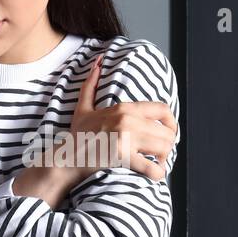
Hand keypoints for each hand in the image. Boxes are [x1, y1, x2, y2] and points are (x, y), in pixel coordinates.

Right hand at [60, 53, 178, 181]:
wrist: (65, 158)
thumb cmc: (76, 136)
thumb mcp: (83, 107)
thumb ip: (91, 84)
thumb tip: (97, 62)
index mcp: (124, 108)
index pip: (162, 110)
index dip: (172, 123)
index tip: (169, 132)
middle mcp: (127, 120)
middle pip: (166, 131)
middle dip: (168, 144)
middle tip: (162, 153)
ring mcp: (125, 138)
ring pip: (163, 147)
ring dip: (164, 158)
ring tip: (158, 163)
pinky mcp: (122, 156)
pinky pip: (151, 167)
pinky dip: (157, 173)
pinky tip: (155, 174)